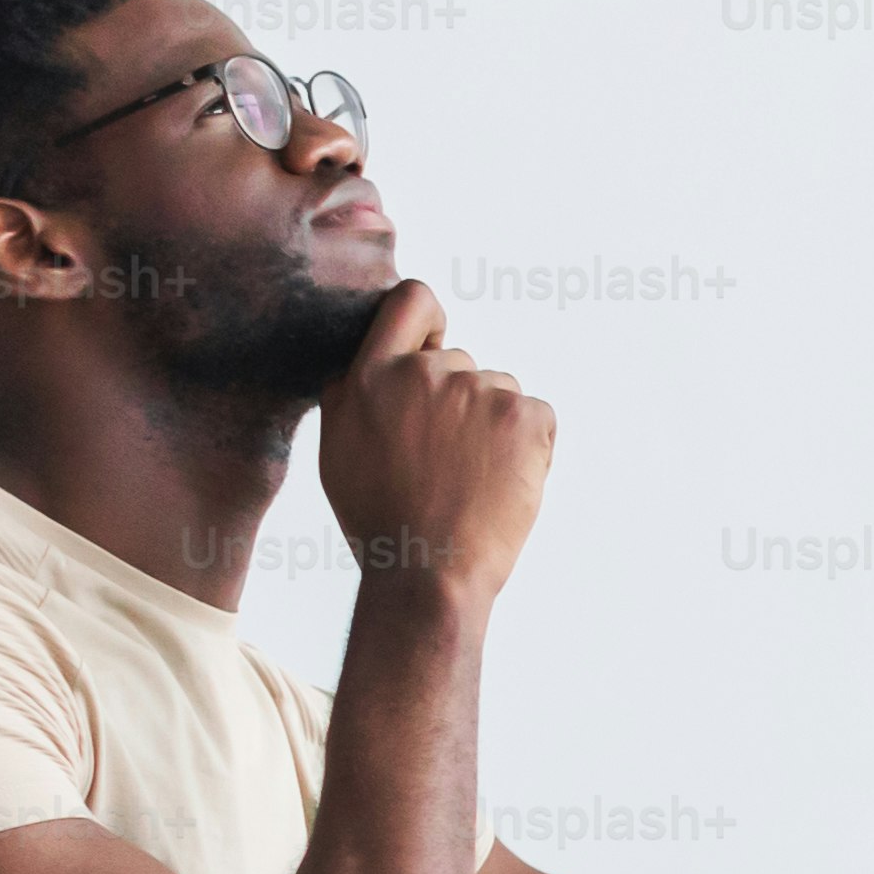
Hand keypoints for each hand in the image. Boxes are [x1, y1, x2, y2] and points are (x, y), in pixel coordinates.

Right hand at [313, 281, 554, 609]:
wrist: (429, 572)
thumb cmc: (381, 520)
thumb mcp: (337, 448)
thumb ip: (351, 392)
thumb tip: (370, 363)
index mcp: (371, 374)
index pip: (411, 300)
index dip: (430, 321)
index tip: (433, 348)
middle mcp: (425, 372)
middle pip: (459, 360)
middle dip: (458, 400)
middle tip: (446, 460)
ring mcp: (478, 391)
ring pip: (499, 391)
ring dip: (493, 425)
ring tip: (471, 478)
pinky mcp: (524, 417)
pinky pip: (537, 416)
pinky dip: (530, 446)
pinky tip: (503, 482)